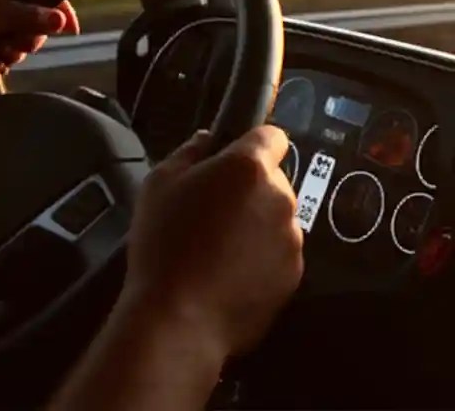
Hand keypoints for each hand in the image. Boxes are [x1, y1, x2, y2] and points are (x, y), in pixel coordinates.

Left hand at [0, 0, 79, 71]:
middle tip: (11, 42)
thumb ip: (32, 17)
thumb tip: (63, 20)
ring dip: (9, 55)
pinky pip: (1, 57)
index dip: (64, 15)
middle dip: (27, 42)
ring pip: (19, 47)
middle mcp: (10, 7)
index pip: (53, 0)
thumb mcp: (0, 14)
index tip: (71, 33)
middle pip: (38, 31)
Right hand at [122, 127, 303, 360]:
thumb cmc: (163, 245)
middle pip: (273, 181)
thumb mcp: (160, 184)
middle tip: (213, 214)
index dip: (254, 145)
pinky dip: (262, 259)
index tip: (234, 161)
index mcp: (249, 168)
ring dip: (257, 226)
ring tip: (218, 250)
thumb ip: (190, 151)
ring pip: (277, 219)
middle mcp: (280, 197)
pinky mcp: (294, 273)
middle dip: (250, 191)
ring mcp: (291, 237)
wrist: (179, 318)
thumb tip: (208, 138)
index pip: (273, 137)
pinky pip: (280, 254)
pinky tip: (230, 274)